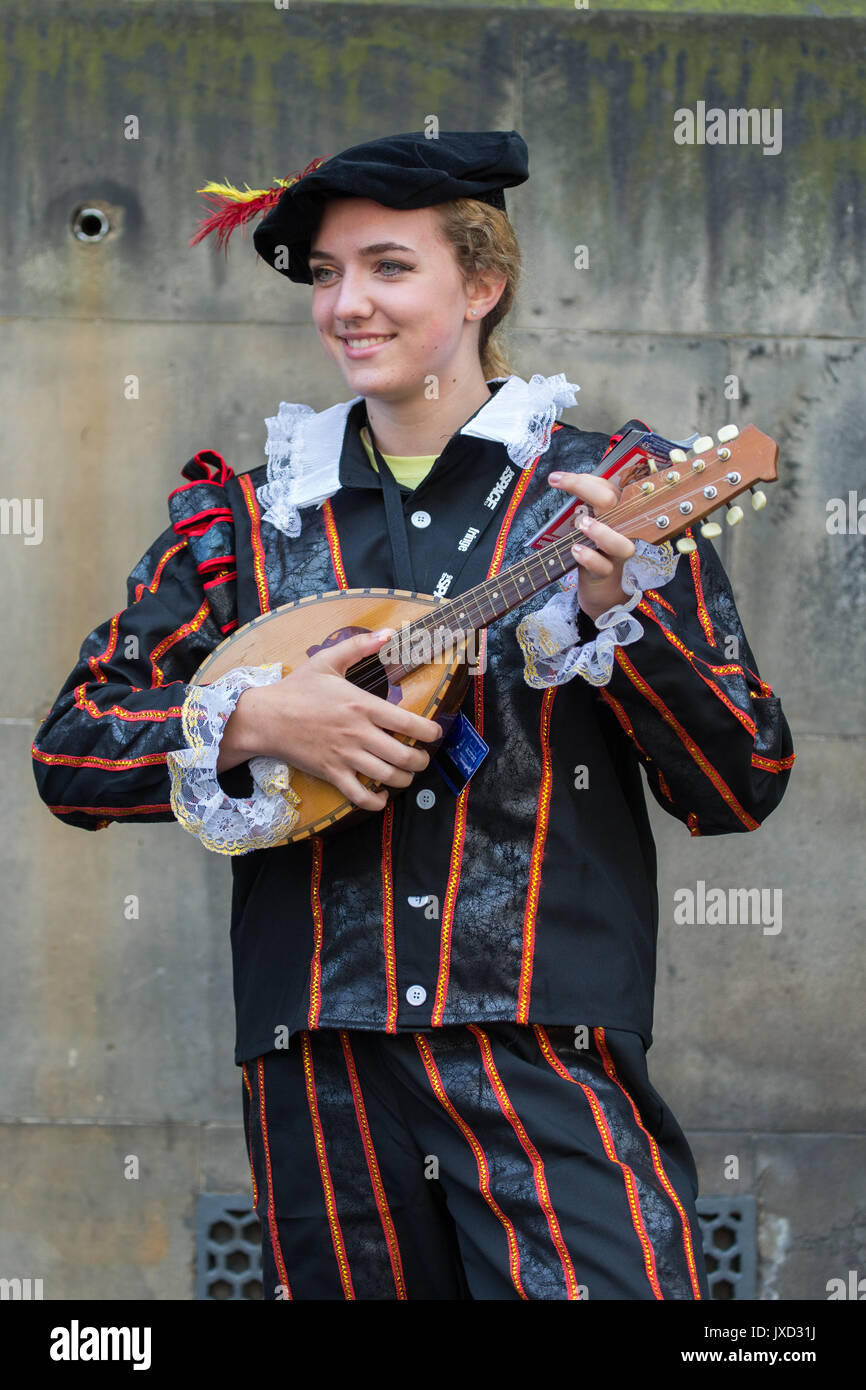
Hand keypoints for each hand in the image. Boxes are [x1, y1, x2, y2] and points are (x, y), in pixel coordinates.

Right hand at [224, 629, 442, 812]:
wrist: (265, 717)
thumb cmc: (297, 689)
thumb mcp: (327, 660)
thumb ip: (359, 646)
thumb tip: (389, 632)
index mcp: (362, 705)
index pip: (409, 723)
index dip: (430, 732)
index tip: (435, 733)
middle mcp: (358, 733)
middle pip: (404, 756)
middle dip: (421, 760)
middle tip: (421, 757)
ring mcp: (345, 756)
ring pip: (387, 777)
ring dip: (405, 780)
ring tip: (406, 774)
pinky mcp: (331, 773)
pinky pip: (359, 796)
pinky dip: (376, 801)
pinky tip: (382, 796)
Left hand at [547, 470, 635, 622]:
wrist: (603, 587)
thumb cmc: (596, 550)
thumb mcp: (590, 525)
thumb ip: (584, 506)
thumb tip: (563, 480)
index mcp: (618, 514)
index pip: (606, 488)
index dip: (582, 480)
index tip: (555, 478)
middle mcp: (622, 530)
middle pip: (615, 503)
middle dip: (587, 489)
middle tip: (561, 484)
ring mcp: (617, 554)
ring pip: (620, 542)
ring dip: (601, 531)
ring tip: (582, 523)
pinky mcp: (608, 574)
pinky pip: (603, 567)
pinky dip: (590, 558)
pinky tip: (575, 550)